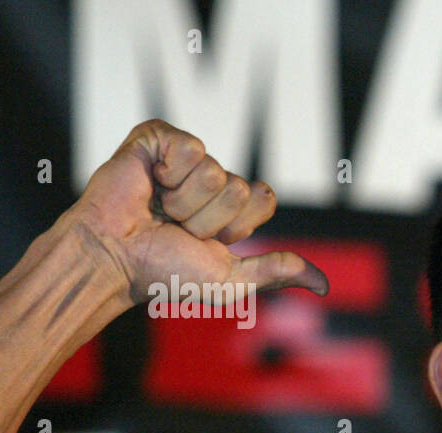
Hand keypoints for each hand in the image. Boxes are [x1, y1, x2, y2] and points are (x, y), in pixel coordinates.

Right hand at [67, 118, 327, 306]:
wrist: (117, 258)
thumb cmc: (165, 273)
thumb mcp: (231, 281)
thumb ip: (276, 271)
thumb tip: (324, 285)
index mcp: (230, 207)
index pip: (264, 199)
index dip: (238, 225)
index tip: (208, 239)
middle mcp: (211, 180)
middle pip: (242, 189)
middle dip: (209, 218)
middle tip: (175, 226)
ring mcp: (185, 157)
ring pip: (215, 172)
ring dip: (185, 203)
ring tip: (158, 209)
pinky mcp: (159, 137)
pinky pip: (190, 148)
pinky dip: (168, 175)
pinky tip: (148, 183)